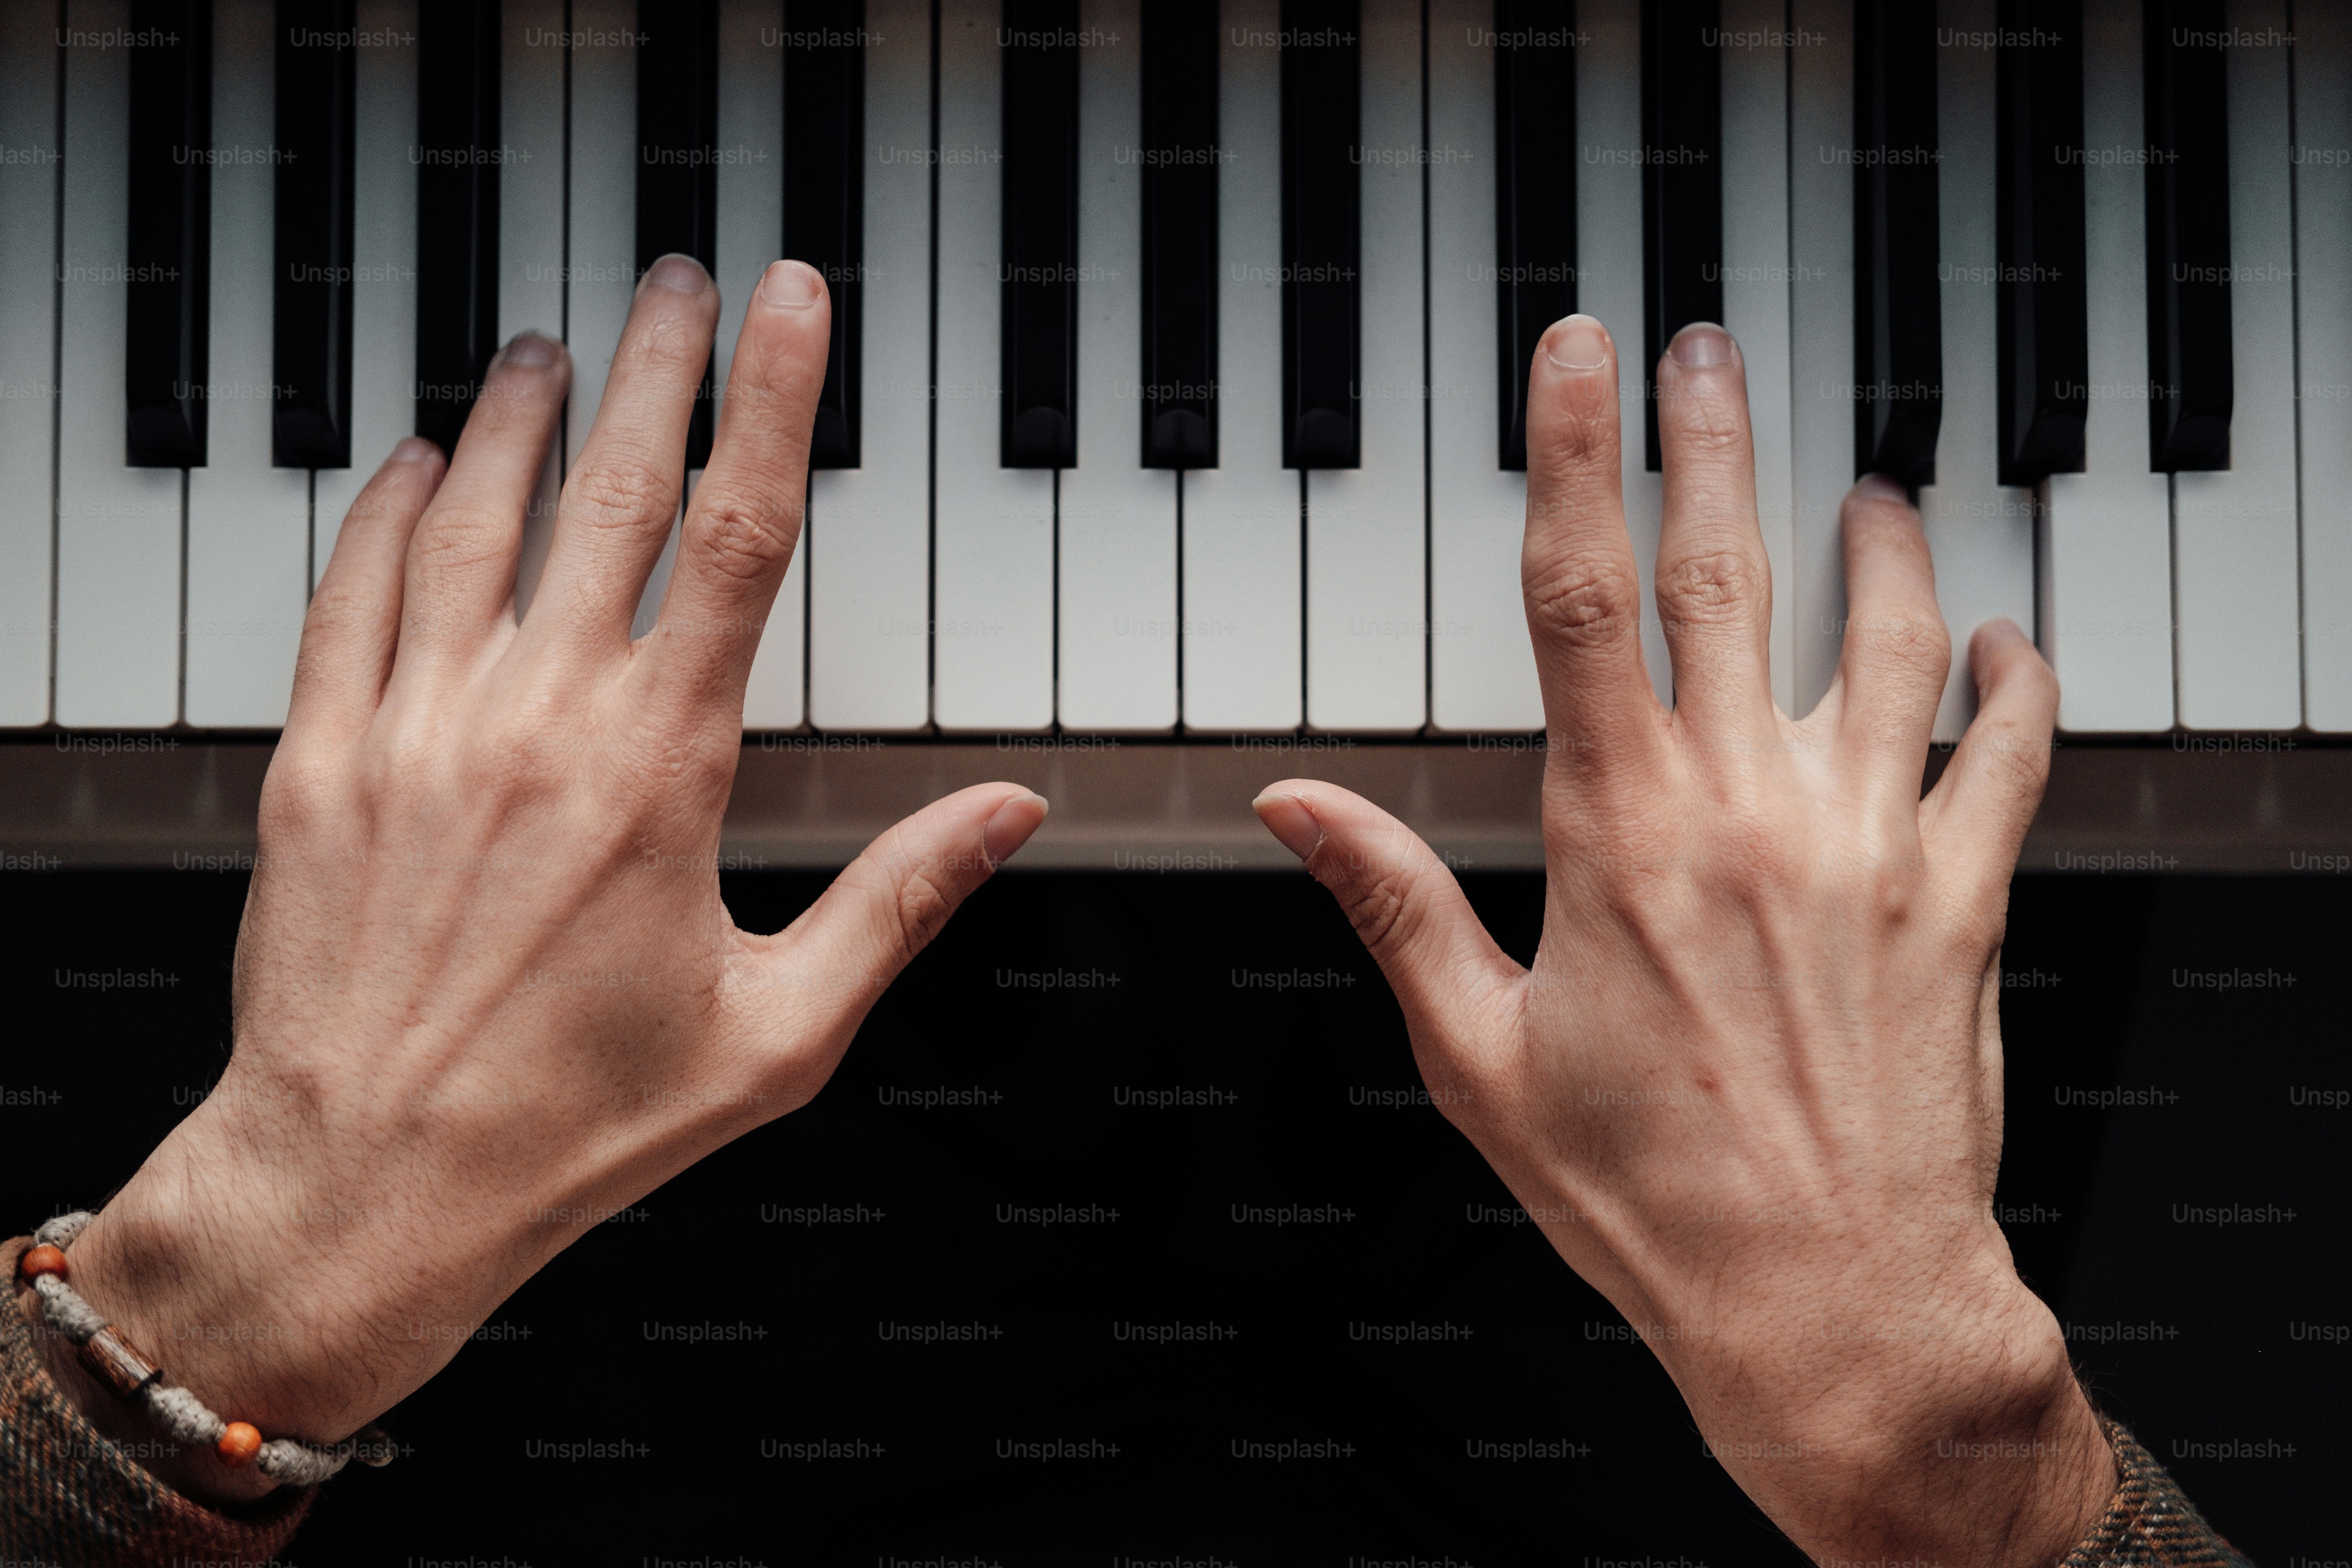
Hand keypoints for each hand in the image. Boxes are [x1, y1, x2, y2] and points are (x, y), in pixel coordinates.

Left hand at [37, 256, 1045, 1506]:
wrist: (365, 1185)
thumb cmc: (572, 1122)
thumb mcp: (779, 1034)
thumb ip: (899, 904)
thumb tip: (1006, 815)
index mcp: (658, 774)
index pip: (735, 538)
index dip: (772, 401)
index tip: (787, 305)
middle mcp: (535, 725)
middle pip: (609, 493)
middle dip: (655, 366)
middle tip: (678, 279)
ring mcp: (415, 731)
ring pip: (473, 520)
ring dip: (521, 418)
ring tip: (554, 346)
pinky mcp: (316, 761)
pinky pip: (350, 594)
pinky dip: (388, 511)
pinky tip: (422, 463)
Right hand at [1252, 318, 2110, 1562]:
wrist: (1833, 1308)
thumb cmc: (1651, 1197)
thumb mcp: (1482, 1056)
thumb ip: (1396, 907)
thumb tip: (1298, 810)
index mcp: (1621, 839)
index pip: (1584, 596)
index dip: (1575, 455)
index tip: (1579, 358)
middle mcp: (1751, 816)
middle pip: (1729, 575)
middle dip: (1715, 441)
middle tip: (1708, 351)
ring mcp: (1871, 849)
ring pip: (1886, 639)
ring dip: (1879, 545)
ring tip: (1868, 485)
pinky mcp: (1964, 902)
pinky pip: (2011, 758)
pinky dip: (2017, 685)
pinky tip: (2007, 639)